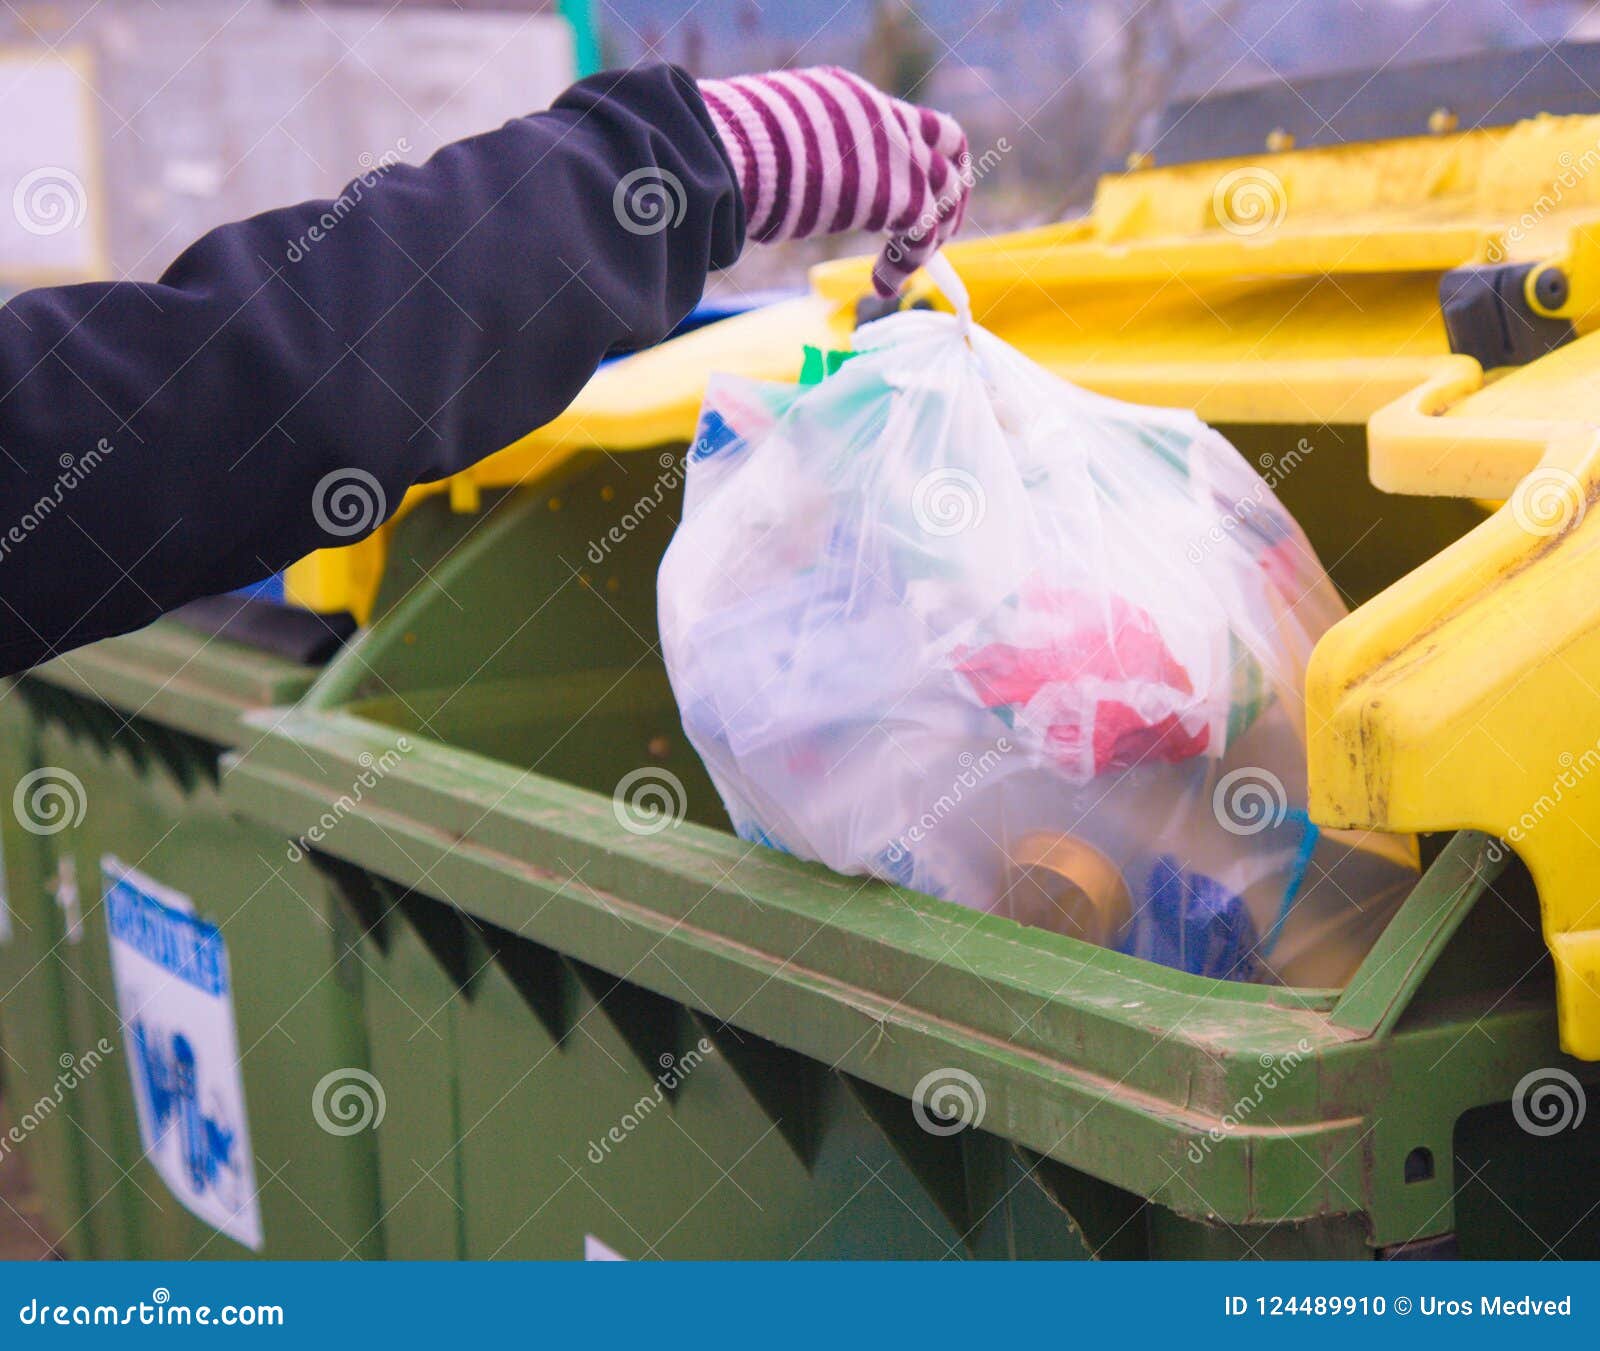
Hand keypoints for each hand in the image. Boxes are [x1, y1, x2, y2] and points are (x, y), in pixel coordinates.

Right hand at [698, 67, 970, 295]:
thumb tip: (771, 182)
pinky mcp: (900, 193)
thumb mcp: (769, 141)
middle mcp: (881, 115)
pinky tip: (881, 284)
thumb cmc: (725, 151)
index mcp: (848, 97)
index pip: (897, 122)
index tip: (888, 201)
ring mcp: (897, 152)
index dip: (905, 161)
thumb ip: (792, 155)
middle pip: (945, 140)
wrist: (730, 153)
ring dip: (935, 231)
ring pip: (949, 187)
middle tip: (926, 230)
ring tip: (906, 265)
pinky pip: (925, 231)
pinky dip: (908, 263)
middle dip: (944, 185)